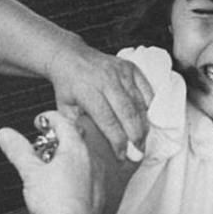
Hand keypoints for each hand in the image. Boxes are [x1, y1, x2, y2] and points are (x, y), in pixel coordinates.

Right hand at [0, 111, 104, 213]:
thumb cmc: (55, 204)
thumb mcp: (30, 172)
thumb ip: (18, 150)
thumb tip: (5, 134)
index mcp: (76, 150)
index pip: (64, 123)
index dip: (50, 118)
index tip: (41, 120)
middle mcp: (92, 162)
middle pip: (77, 140)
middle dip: (59, 140)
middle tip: (42, 146)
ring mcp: (98, 180)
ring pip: (85, 160)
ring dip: (69, 159)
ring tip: (50, 169)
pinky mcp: (100, 198)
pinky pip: (89, 179)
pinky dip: (77, 177)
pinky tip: (64, 189)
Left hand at [49, 45, 152, 160]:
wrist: (70, 57)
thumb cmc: (68, 86)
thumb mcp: (63, 108)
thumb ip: (75, 126)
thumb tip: (89, 144)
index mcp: (88, 91)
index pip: (108, 121)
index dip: (117, 141)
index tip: (122, 156)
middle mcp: (107, 80)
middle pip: (128, 113)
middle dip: (135, 136)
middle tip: (138, 153)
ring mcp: (121, 72)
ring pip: (139, 103)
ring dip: (144, 125)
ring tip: (143, 141)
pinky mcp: (131, 68)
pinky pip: (146, 90)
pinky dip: (149, 107)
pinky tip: (147, 121)